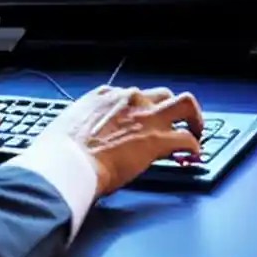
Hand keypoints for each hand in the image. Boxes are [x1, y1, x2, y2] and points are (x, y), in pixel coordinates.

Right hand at [34, 85, 203, 196]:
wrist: (67, 163)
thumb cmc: (60, 151)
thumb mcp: (68, 126)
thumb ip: (84, 126)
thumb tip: (83, 139)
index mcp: (105, 97)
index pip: (131, 95)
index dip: (141, 109)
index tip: (143, 120)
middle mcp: (129, 100)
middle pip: (162, 94)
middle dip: (171, 108)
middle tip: (176, 122)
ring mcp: (147, 117)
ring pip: (184, 103)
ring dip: (194, 117)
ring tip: (196, 130)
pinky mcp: (158, 139)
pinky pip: (187, 139)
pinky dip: (194, 147)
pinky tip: (194, 155)